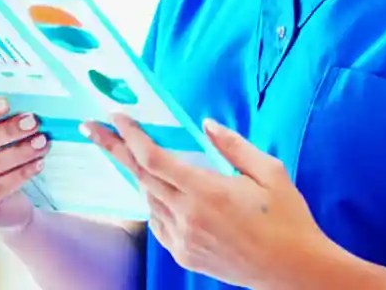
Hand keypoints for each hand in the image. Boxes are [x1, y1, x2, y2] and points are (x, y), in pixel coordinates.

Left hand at [82, 115, 339, 288]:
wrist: (292, 269)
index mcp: (208, 191)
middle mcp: (188, 216)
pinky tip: (163, 193)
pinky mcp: (185, 255)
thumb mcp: (269, 172)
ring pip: (148, 200)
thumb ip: (233, 146)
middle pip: (140, 176)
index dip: (131, 136)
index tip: (115, 117)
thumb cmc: (287, 218)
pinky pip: (158, 223)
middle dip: (115, 149)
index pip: (154, 159)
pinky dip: (155, 203)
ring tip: (134, 156)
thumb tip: (206, 125)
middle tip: (94, 129)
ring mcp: (183, 239)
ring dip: (139, 176)